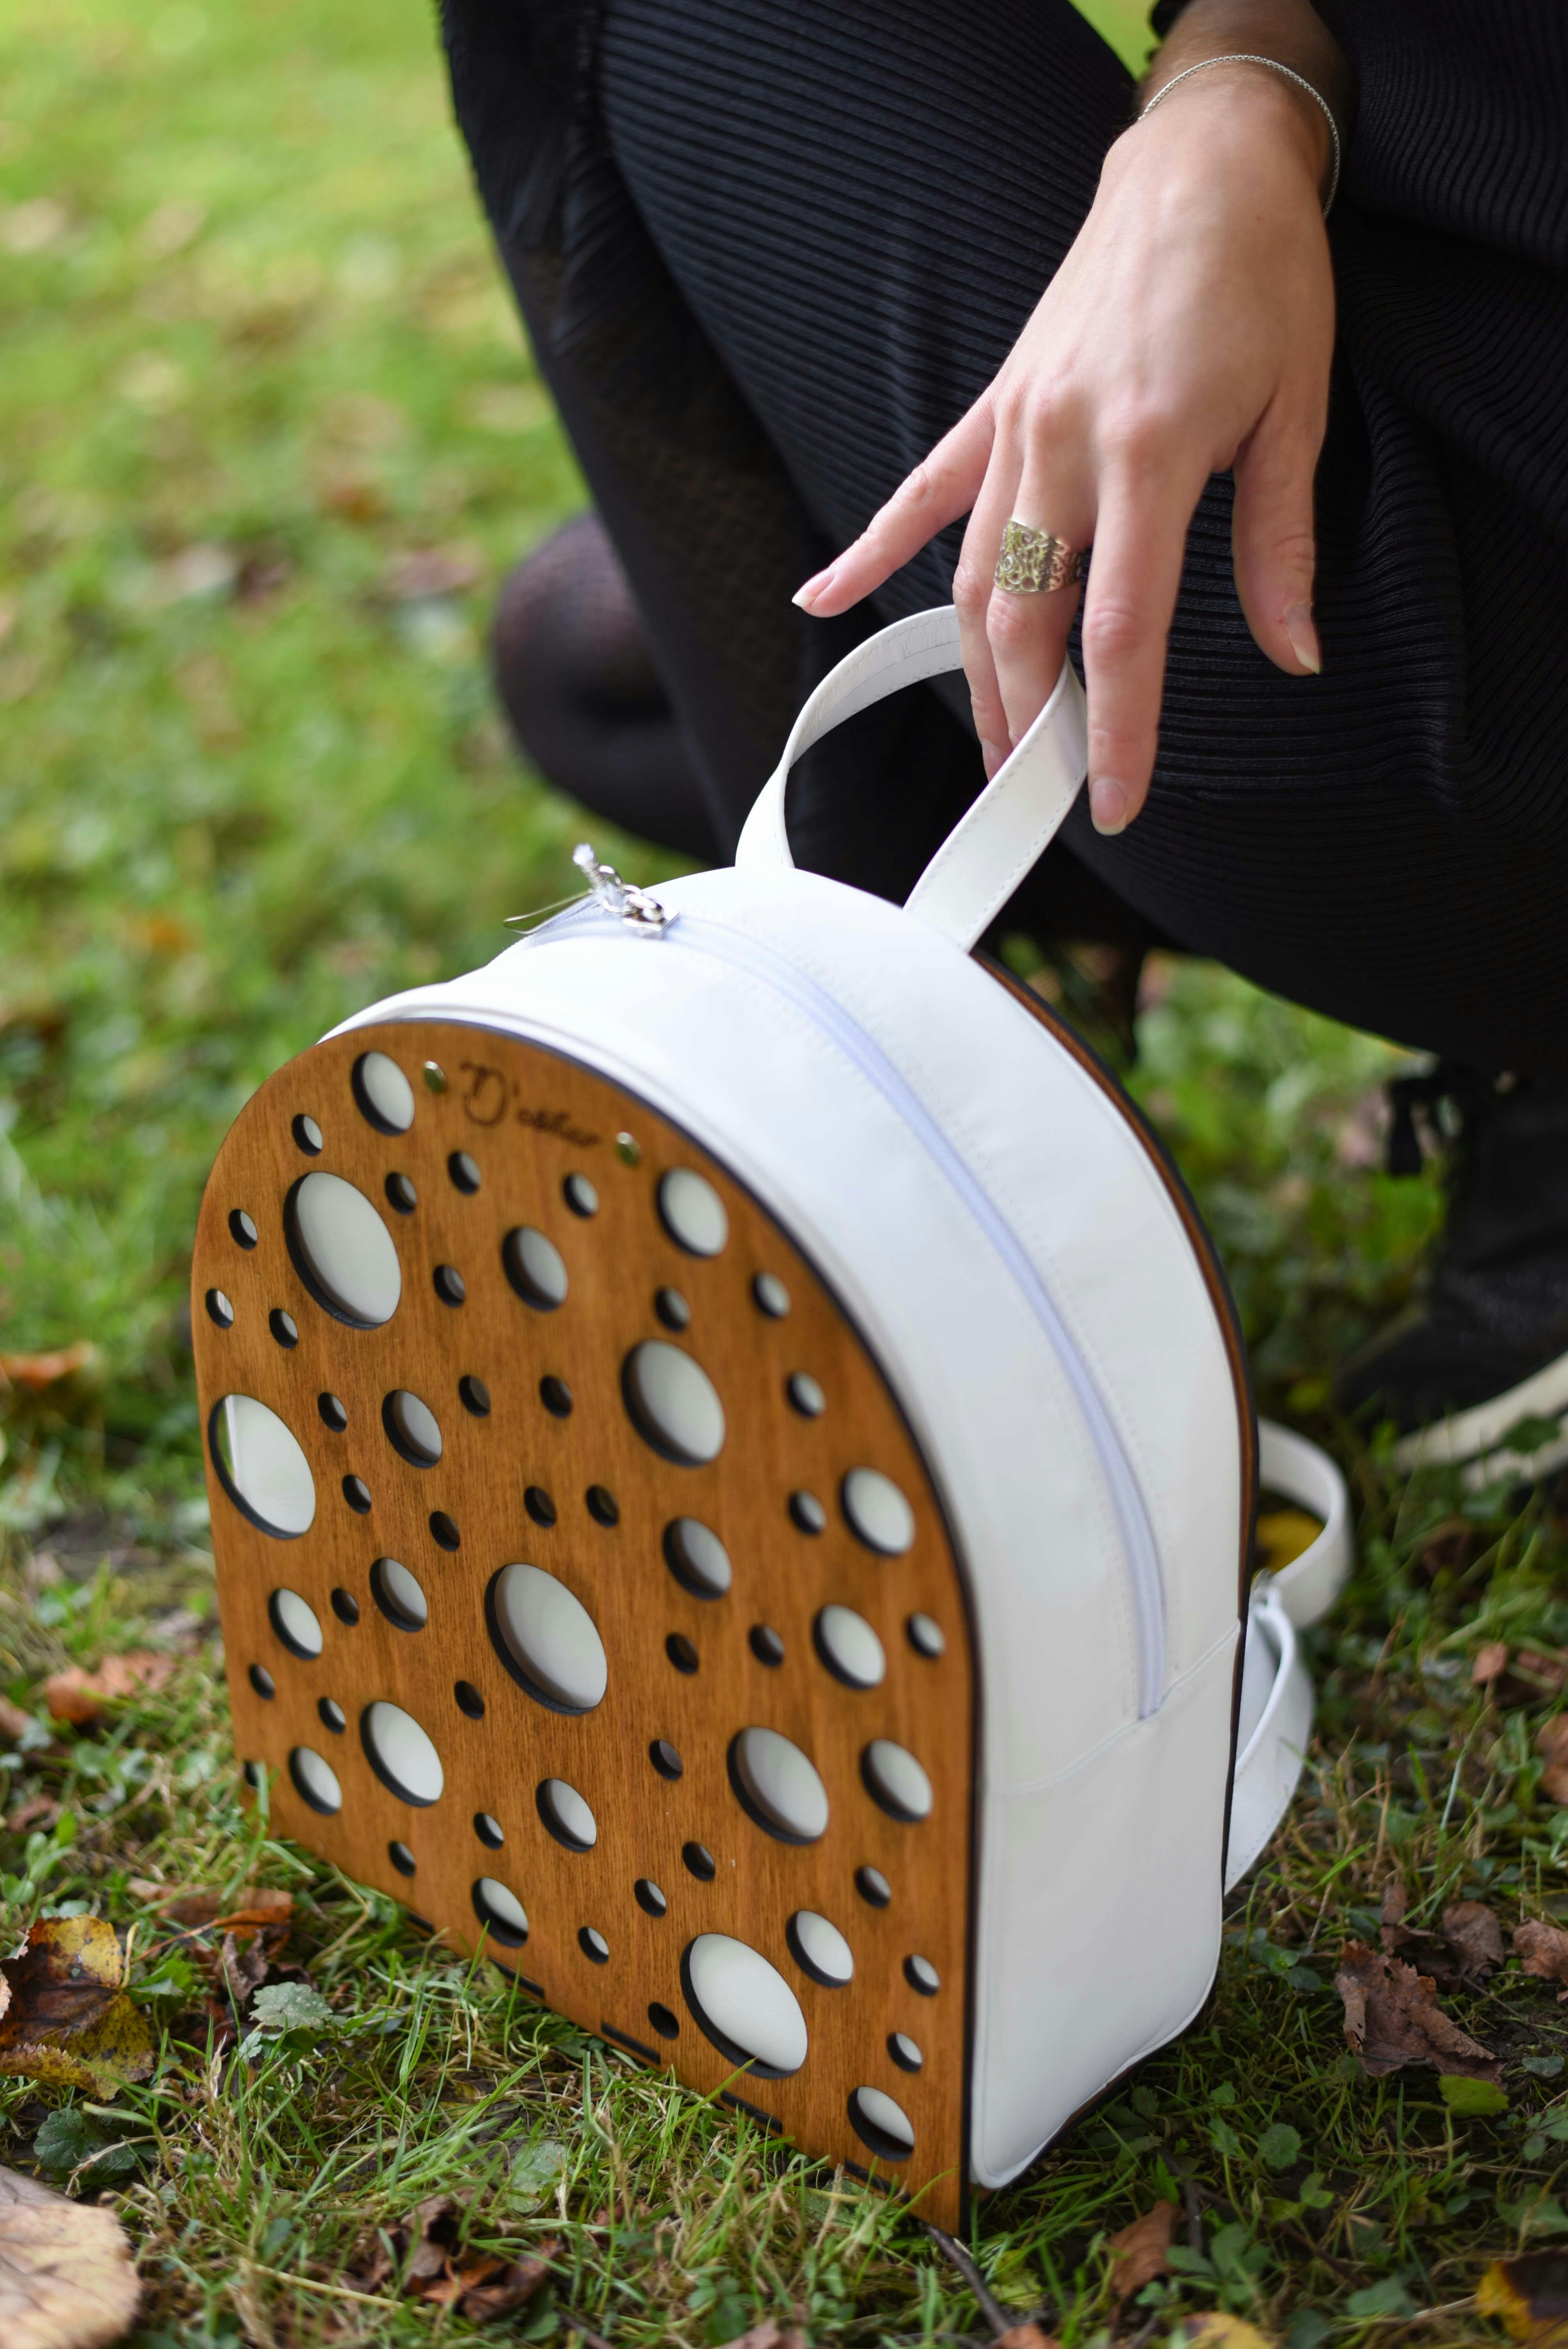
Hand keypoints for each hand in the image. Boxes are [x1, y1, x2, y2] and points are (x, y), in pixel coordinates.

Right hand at [793, 67, 1336, 833]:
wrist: (1205, 162)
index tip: (1114, 803)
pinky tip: (821, 602)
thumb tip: (1294, 654)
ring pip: (975, 579)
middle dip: (1031, 724)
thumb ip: (1278, 545)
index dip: (1117, 730)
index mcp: (1146, 454)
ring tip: (994, 747)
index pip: (1122, 630)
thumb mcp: (1297, 413)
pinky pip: (919, 494)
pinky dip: (868, 553)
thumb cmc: (1262, 277)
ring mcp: (1016, 427)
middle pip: (1027, 622)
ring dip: (979, 674)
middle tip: (1043, 798)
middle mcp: (1063, 446)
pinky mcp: (993, 408)